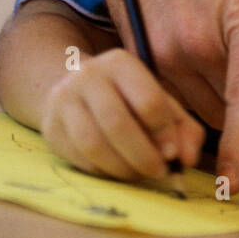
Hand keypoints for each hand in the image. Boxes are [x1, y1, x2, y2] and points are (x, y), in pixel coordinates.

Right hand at [40, 48, 205, 179]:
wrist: (73, 88)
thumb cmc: (128, 99)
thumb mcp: (159, 102)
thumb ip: (184, 129)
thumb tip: (186, 160)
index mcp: (120, 62)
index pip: (147, 101)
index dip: (165, 133)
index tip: (173, 153)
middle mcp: (88, 75)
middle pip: (117, 123)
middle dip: (143, 156)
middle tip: (159, 172)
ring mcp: (64, 100)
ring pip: (94, 144)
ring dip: (122, 168)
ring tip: (139, 174)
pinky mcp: (52, 128)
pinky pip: (80, 158)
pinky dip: (104, 172)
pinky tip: (118, 170)